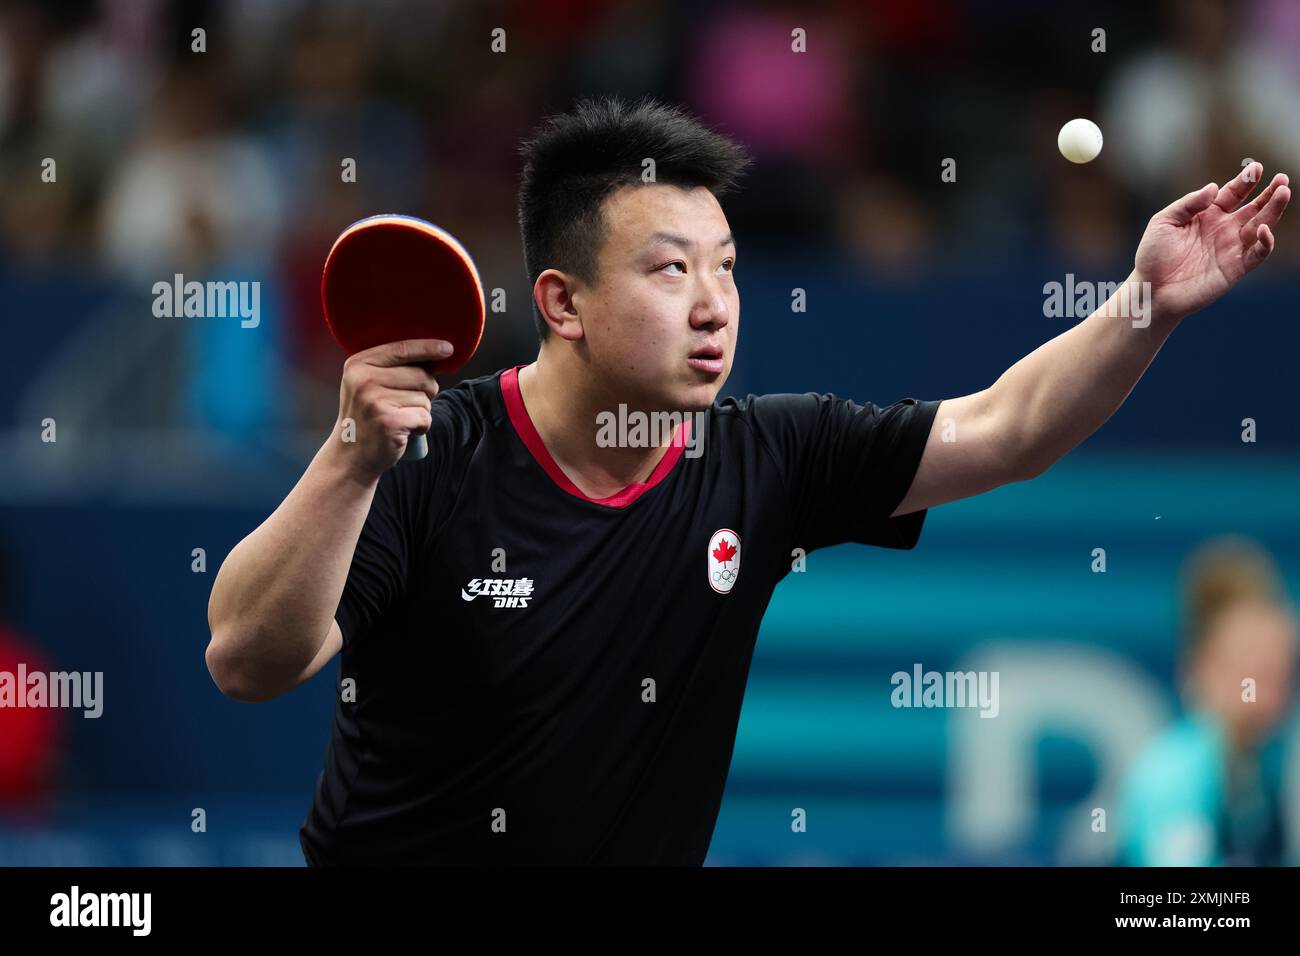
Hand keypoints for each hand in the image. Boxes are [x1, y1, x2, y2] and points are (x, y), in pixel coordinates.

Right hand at [332, 338, 449, 477]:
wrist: (351, 456)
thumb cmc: (367, 418)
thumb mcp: (367, 385)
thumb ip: (391, 367)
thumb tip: (434, 354)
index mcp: (358, 364)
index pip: (401, 349)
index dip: (428, 348)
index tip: (448, 349)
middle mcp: (364, 379)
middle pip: (421, 374)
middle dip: (426, 390)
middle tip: (407, 405)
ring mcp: (375, 401)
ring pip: (425, 397)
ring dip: (422, 410)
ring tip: (400, 418)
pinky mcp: (389, 422)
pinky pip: (425, 417)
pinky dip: (422, 426)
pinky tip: (405, 431)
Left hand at [1133, 162, 1289, 321]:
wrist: (1150, 290)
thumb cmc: (1153, 256)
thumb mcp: (1164, 222)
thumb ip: (1188, 204)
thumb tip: (1213, 187)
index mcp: (1208, 216)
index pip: (1233, 194)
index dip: (1245, 181)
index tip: (1256, 168)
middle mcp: (1224, 230)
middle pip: (1254, 207)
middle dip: (1269, 193)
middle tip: (1282, 179)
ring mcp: (1231, 249)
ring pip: (1261, 226)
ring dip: (1274, 210)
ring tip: (1283, 193)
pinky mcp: (1235, 269)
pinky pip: (1257, 254)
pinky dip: (1265, 242)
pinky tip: (1263, 228)